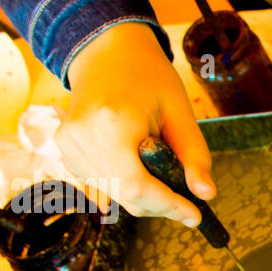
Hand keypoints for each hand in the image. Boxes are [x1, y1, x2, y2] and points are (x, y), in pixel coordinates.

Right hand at [60, 22, 214, 224]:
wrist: (106, 54)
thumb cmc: (147, 78)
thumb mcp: (179, 111)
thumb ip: (194, 155)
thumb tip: (206, 194)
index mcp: (110, 123)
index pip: (137, 186)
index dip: (168, 206)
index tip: (195, 215)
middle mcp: (81, 138)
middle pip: (126, 197)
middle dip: (161, 202)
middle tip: (185, 193)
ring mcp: (67, 146)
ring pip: (115, 196)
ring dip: (144, 194)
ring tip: (157, 162)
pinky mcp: (65, 152)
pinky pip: (103, 186)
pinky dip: (126, 184)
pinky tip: (134, 159)